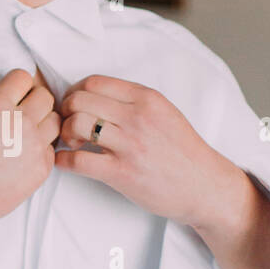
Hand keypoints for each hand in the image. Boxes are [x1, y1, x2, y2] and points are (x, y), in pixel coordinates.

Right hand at [0, 68, 59, 237]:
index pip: (24, 78)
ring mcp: (34, 147)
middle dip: (33, 102)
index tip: (13, 95)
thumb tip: (8, 96)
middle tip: (21, 114)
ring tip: (25, 135)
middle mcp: (19, 122)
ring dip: (42, 124)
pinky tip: (23, 156)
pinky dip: (41, 150)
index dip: (17, 86)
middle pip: (45, 97)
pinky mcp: (41, 169)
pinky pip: (52, 149)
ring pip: (56, 122)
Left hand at [54, 73, 236, 226]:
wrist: (205, 186)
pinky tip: (66, 162)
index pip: (94, 82)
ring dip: (64, 133)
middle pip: (80, 100)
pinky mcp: (123, 173)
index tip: (73, 104)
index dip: (74, 92)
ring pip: (76, 125)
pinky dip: (64, 160)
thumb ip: (134, 102)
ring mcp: (130, 145)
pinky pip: (79, 161)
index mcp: (147, 99)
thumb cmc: (183, 152)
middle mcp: (138, 117)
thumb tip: (97, 97)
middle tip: (68, 124)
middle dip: (65, 111)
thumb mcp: (164, 113)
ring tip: (74, 143)